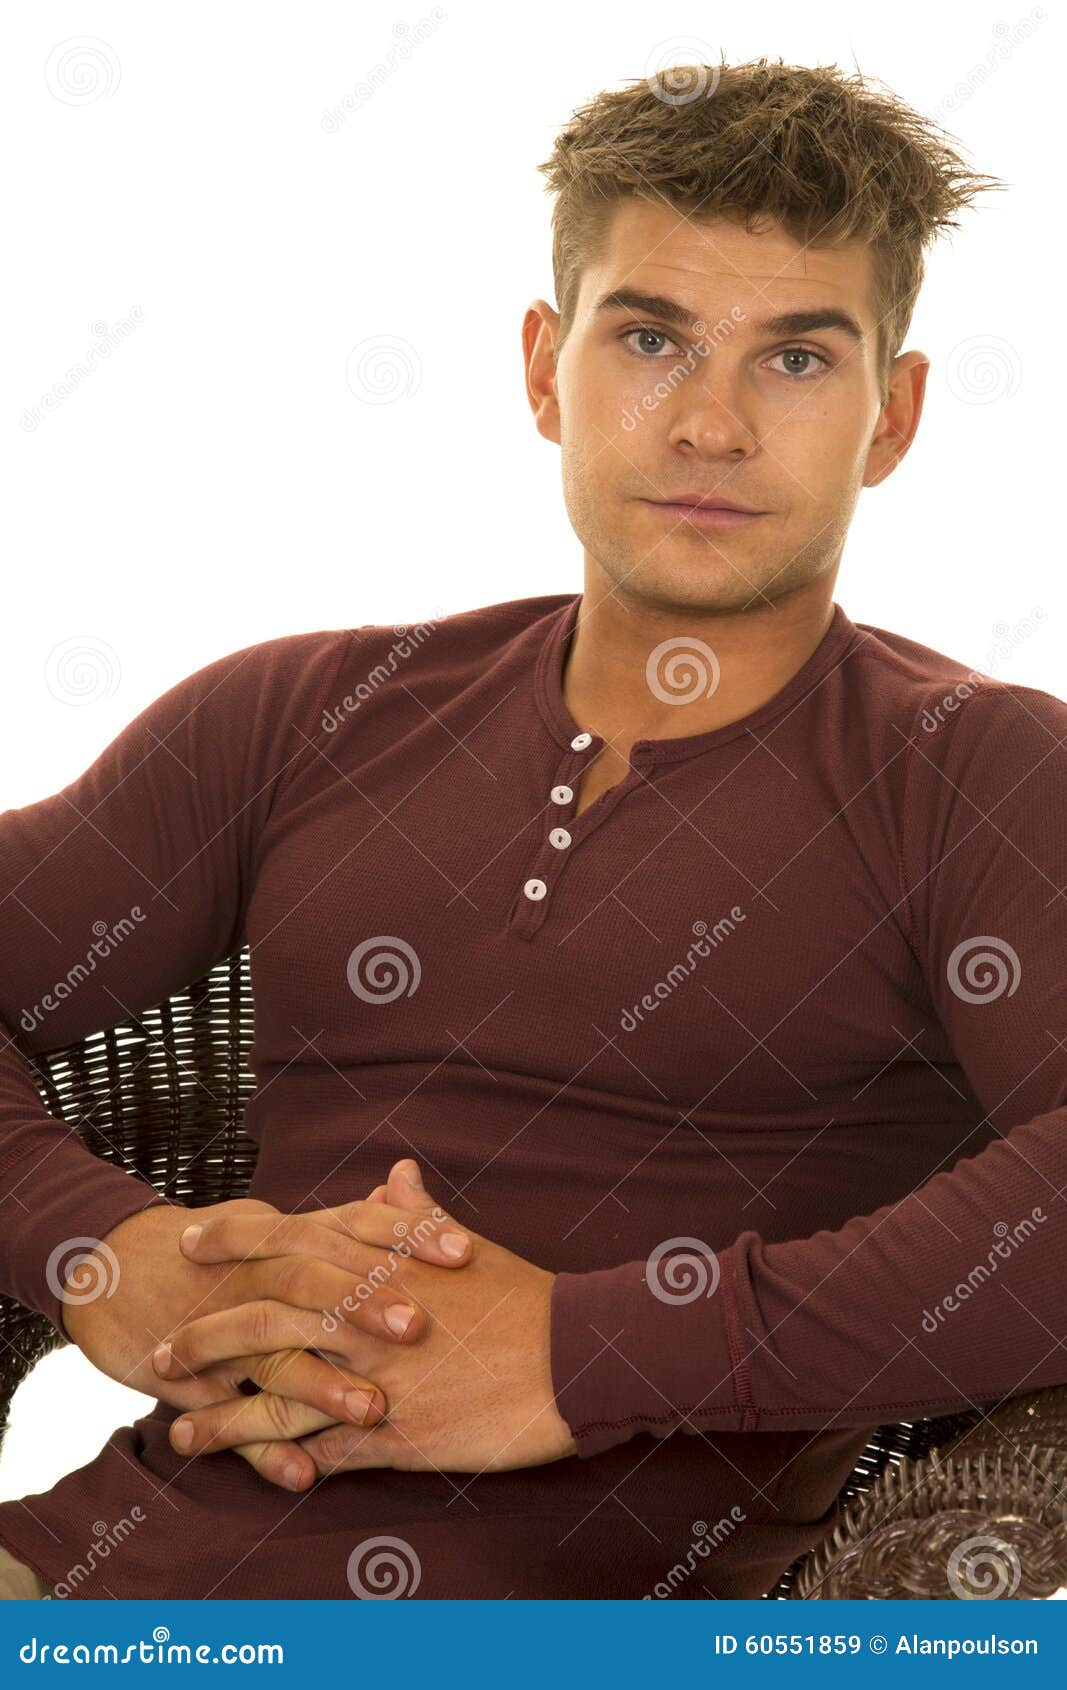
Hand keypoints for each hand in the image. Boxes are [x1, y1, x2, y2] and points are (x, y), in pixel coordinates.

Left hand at [162, 1160, 577, 1475]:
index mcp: (379, 1262)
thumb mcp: (464, 1245)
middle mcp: (364, 1316)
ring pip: (275, 1395)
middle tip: (163, 1349)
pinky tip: (248, 1473)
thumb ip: (415, 1213)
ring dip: (221, 1417)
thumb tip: (393, 1172)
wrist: (569, 1359)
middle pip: (263, 1319)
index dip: (233, 1239)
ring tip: (177, 1430)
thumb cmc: (521, 1299)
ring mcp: (372, 1378)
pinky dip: (278, 1464)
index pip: (288, 1240)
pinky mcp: (391, 1434)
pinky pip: (318, 1452)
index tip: (190, 1240)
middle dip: (206, 1334)